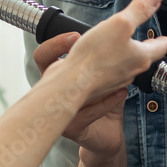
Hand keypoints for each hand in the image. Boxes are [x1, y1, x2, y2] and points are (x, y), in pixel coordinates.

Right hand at [33, 32, 129, 156]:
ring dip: (90, 79)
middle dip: (60, 54)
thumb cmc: (104, 102)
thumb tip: (118, 32)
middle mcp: (56, 93)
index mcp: (61, 76)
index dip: (55, 44)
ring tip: (108, 71)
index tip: (75, 36)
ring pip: (64, 93)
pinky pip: (87, 112)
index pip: (45, 56)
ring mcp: (60, 111)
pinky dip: (106, 101)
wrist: (107, 135)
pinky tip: (121, 92)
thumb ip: (106, 56)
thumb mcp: (106, 74)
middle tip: (79, 43)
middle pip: (45, 70)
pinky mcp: (71, 127)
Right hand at [57, 0, 166, 103]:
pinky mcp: (101, 84)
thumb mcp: (120, 24)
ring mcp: (116, 79)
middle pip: (145, 58)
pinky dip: (112, 63)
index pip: (160, 48)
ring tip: (127, 48)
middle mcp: (131, 70)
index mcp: (141, 56)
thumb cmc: (95, 56)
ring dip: (129, 56)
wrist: (73, 83)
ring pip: (128, 65)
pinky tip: (104, 59)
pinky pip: (111, 71)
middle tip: (151, 43)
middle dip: (148, 49)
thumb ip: (139, 10)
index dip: (165, 41)